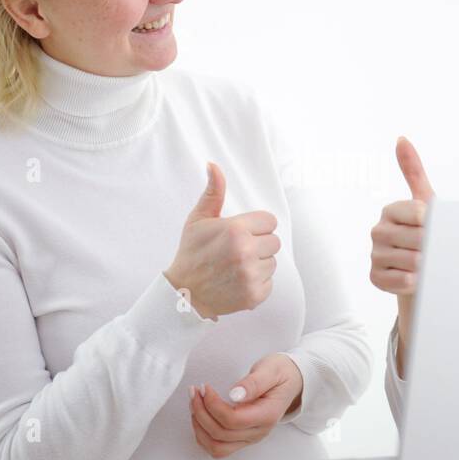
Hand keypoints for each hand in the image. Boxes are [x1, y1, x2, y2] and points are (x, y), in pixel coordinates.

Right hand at [164, 162, 281, 319]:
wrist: (184, 293)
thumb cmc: (192, 253)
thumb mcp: (198, 219)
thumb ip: (213, 192)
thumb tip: (213, 165)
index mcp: (235, 229)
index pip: (269, 221)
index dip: (257, 227)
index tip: (242, 234)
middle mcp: (245, 251)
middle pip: (274, 241)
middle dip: (259, 245)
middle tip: (237, 251)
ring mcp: (251, 274)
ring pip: (273, 262)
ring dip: (259, 264)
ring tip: (236, 266)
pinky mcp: (255, 294)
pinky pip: (269, 282)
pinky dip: (257, 282)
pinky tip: (238, 280)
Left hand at [188, 353, 303, 458]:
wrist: (291, 382)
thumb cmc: (280, 374)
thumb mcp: (270, 370)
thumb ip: (253, 382)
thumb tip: (234, 394)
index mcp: (267, 415)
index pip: (233, 420)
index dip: (213, 405)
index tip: (205, 387)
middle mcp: (258, 432)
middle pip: (221, 434)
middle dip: (201, 412)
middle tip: (195, 391)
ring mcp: (250, 438)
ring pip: (216, 446)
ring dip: (199, 427)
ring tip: (195, 403)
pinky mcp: (242, 439)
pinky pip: (217, 448)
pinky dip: (203, 435)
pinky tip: (199, 415)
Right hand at [369, 137, 433, 296]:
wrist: (425, 272)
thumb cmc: (429, 235)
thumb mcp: (427, 202)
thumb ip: (414, 171)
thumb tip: (401, 138)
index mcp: (391, 210)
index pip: (419, 214)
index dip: (435, 225)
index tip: (438, 228)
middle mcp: (378, 230)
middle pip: (418, 240)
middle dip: (434, 248)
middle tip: (436, 251)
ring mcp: (375, 255)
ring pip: (412, 261)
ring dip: (427, 267)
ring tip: (429, 265)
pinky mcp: (375, 277)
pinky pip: (402, 281)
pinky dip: (415, 282)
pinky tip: (417, 278)